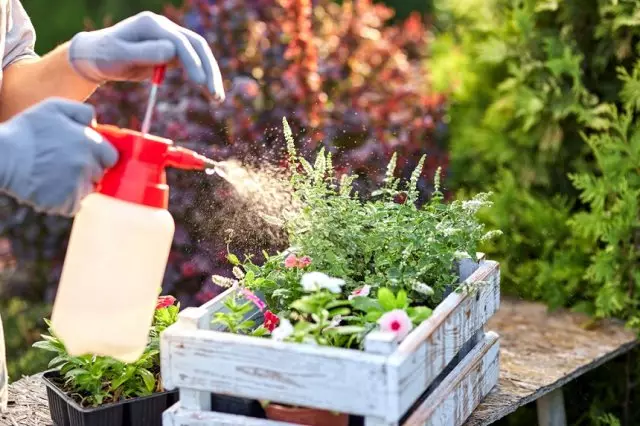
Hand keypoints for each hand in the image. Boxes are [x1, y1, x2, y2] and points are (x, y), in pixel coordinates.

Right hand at [0, 98, 117, 216]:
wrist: (1, 156)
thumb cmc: (26, 130)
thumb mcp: (54, 107)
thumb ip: (82, 112)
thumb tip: (96, 125)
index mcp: (89, 143)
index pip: (111, 157)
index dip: (99, 156)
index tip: (85, 155)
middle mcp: (87, 165)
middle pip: (99, 175)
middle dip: (87, 171)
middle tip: (64, 164)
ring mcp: (76, 186)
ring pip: (87, 191)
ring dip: (76, 187)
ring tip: (54, 176)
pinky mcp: (64, 203)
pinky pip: (74, 205)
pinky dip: (65, 201)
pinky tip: (49, 188)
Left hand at [68, 11, 224, 100]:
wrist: (96, 56)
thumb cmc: (105, 55)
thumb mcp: (120, 55)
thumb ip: (145, 53)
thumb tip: (172, 51)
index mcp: (152, 24)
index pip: (179, 41)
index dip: (192, 61)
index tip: (199, 83)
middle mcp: (165, 28)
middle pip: (196, 46)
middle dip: (208, 70)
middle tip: (215, 94)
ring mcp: (170, 39)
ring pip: (199, 55)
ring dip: (210, 75)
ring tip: (217, 98)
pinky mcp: (172, 52)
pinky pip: (193, 63)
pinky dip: (202, 78)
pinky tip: (209, 94)